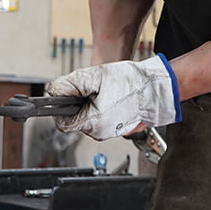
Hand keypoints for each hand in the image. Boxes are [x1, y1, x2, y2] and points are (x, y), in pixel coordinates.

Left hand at [46, 55, 180, 139]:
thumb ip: (69, 85)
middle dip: (78, 103)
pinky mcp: (117, 129)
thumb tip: (53, 91)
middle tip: (92, 88)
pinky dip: (101, 108)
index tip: (66, 94)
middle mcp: (100, 133)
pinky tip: (112, 97)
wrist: (158, 88)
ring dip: (91, 104)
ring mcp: (110, 133)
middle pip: (75, 119)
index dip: (60, 106)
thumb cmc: (132, 83)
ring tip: (105, 92)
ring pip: (88, 119)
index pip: (62, 123)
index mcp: (93, 123)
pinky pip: (101, 120)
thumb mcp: (94, 77)